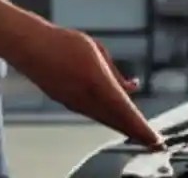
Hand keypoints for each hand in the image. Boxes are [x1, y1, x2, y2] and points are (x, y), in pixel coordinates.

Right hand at [11, 24, 162, 149]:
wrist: (32, 48)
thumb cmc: (65, 44)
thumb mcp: (97, 51)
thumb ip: (115, 73)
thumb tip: (130, 87)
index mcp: (97, 83)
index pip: (125, 112)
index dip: (142, 129)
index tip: (156, 140)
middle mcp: (87, 99)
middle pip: (117, 122)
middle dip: (137, 133)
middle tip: (155, 143)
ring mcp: (76, 104)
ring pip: (106, 121)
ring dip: (124, 127)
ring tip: (142, 134)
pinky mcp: (69, 104)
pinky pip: (95, 116)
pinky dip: (110, 119)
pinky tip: (118, 117)